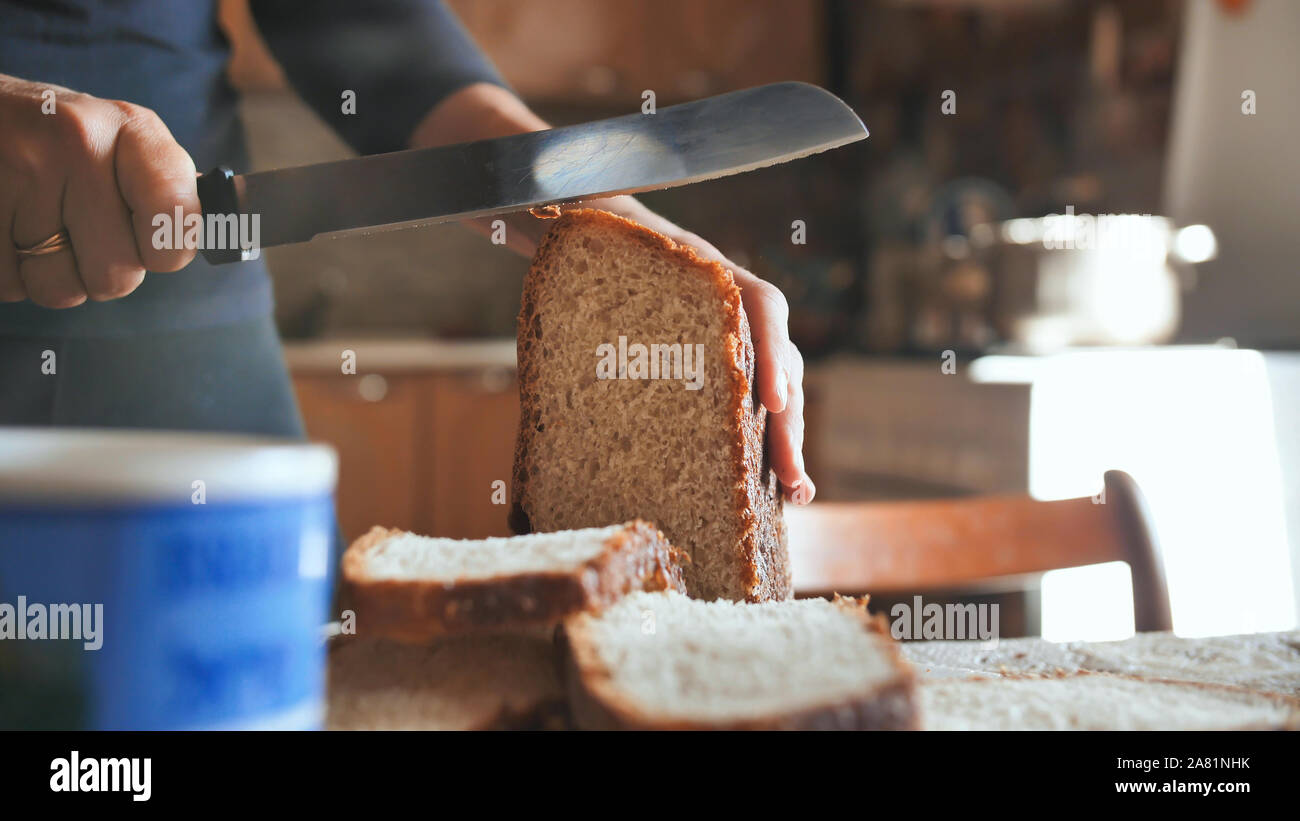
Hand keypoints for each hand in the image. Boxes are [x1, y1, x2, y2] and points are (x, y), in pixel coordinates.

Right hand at [0, 74, 199, 306]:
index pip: (181, 223)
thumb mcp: (128, 146)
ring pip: (61, 290)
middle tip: (82, 228)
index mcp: (133, 129)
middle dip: (103, 268)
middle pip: (119, 274)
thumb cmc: (69, 144)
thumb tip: (232, 235)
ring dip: (54, 275)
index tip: (157, 243)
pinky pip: (11, 287)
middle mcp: (77, 142)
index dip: (169, 252)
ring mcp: (18, 170)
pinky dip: (12, 272)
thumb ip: (173, 194)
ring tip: (40, 225)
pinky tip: (9, 227)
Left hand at [412, 85, 814, 501]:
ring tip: (795, 494)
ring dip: (786, 441)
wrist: (585, 223)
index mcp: (702, 271)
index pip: (757, 306)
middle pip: (776, 361)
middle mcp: (724, 304)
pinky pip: (744, 405)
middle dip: (788, 422)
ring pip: (771, 387)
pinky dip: (760, 444)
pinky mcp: (707, 365)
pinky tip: (767, 487)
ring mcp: (721, 336)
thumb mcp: (577, 228)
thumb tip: (534, 220)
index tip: (773, 402)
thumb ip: (567, 226)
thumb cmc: (581, 231)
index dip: (770, 353)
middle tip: (793, 479)